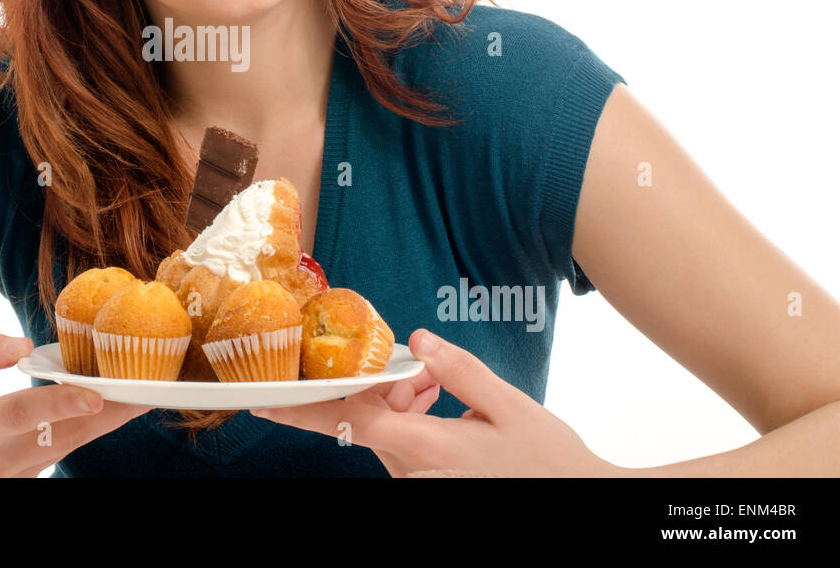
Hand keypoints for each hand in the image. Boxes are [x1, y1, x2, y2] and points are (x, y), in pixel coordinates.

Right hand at [0, 327, 147, 475]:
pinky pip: (50, 458)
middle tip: (148, 392)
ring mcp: (0, 480)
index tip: (97, 391)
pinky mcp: (6, 484)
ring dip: (99, 424)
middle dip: (109, 415)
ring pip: (62, 450)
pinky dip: (76, 433)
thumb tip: (24, 346)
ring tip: (137, 394)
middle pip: (62, 437)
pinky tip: (99, 410)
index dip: (63, 401)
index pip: (25, 415)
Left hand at [251, 329, 622, 476]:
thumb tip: (418, 340)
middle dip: (384, 386)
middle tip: (430, 374)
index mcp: (427, 449)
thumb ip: (459, 368)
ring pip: (386, 432)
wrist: (577, 498)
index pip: (348, 421)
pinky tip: (446, 408)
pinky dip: (415, 421)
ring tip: (446, 392)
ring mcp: (419, 486)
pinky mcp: (427, 488)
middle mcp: (413, 474)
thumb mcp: (508, 404)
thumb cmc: (548, 459)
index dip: (302, 408)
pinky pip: (402, 447)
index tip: (262, 402)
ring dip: (404, 403)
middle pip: (369, 420)